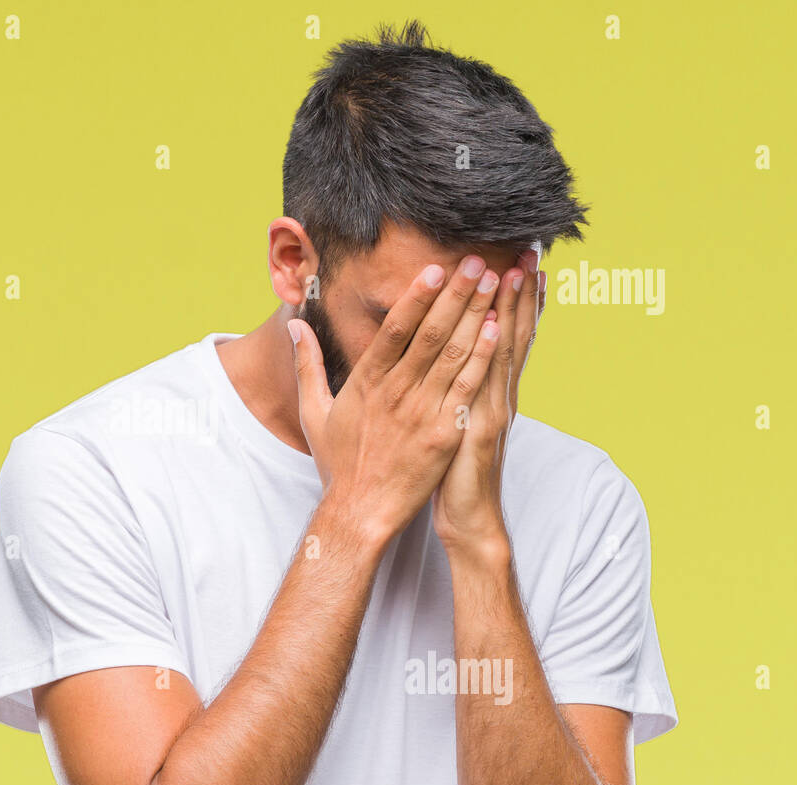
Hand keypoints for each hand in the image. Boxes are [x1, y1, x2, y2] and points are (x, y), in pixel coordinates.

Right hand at [289, 256, 501, 544]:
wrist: (359, 512)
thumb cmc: (338, 464)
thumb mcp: (314, 411)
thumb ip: (308, 364)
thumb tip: (296, 325)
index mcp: (366, 383)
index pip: (394, 330)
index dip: (416, 296)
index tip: (434, 267)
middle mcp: (395, 393)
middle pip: (430, 333)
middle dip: (455, 293)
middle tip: (477, 260)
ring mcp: (422, 413)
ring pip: (454, 353)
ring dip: (476, 314)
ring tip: (495, 283)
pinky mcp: (444, 434)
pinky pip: (468, 388)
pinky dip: (483, 357)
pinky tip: (499, 330)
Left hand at [432, 248, 545, 556]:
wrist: (468, 519)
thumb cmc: (454, 472)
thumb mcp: (457, 421)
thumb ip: (458, 391)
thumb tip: (452, 361)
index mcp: (488, 391)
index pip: (506, 336)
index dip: (515, 301)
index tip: (519, 263)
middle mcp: (497, 395)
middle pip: (513, 334)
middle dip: (520, 293)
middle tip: (529, 251)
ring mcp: (492, 410)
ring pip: (503, 352)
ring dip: (512, 310)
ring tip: (518, 271)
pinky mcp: (478, 429)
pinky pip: (485, 386)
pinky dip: (493, 355)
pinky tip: (498, 327)